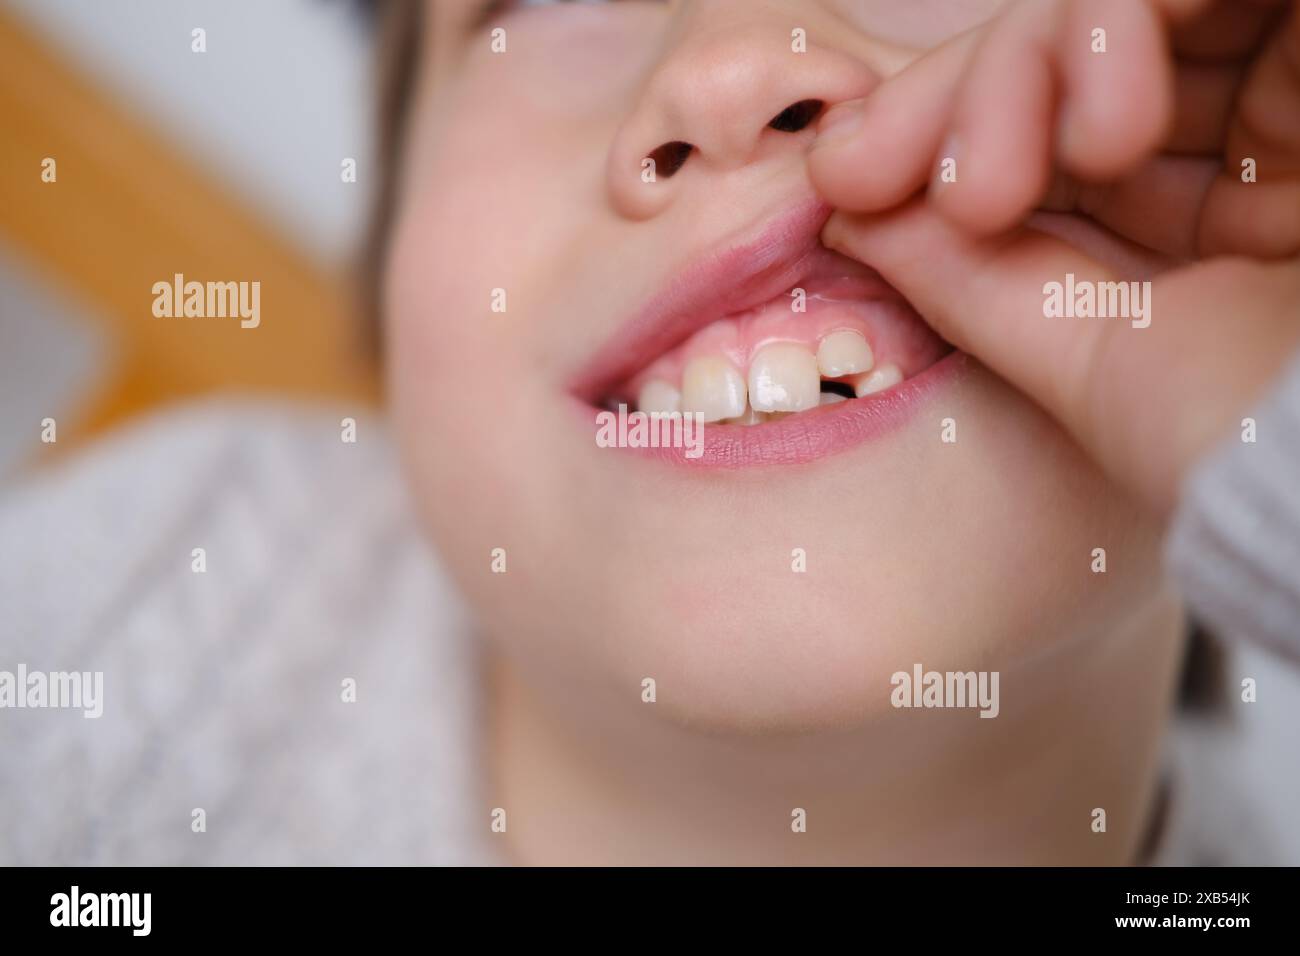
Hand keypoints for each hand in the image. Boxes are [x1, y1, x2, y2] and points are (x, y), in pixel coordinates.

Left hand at [808, 0, 1299, 514]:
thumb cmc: (1252, 457)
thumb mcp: (1091, 358)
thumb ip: (976, 279)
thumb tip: (853, 212)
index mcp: (1206, 204)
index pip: (1057, 122)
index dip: (942, 130)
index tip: (845, 179)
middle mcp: (1268, 126)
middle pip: (1085, 43)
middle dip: (964, 95)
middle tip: (868, 167)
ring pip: (1147, 3)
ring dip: (1038, 66)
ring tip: (993, 185)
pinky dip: (1134, 16)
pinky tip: (1100, 107)